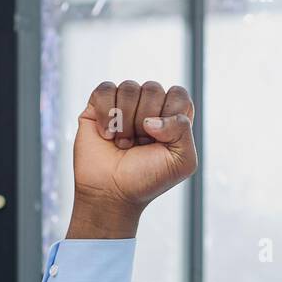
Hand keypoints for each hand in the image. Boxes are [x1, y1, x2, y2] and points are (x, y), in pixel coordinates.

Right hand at [66, 80, 196, 239]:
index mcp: (172, 117)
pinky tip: (106, 135)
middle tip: (139, 145)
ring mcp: (123, 105)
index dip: (169, 114)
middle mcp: (149, 107)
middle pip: (153, 88)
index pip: (178, 94)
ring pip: (129, 87)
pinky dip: (106, 115)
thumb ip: (183, 130)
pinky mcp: (99, 105)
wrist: (111, 193)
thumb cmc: (147, 179)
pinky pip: (105, 90)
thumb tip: (150, 119)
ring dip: (125, 122)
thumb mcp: (182, 161)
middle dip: (145, 121)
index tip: (161, 140)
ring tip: (123, 144)